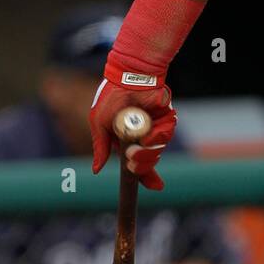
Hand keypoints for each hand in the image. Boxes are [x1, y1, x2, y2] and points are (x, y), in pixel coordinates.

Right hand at [89, 75, 177, 191]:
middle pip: (149, 162)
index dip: (146, 178)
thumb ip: (101, 147)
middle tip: (134, 160)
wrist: (129, 76)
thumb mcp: (100, 123)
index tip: (157, 187)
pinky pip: (167, 133)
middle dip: (143, 165)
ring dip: (150, 147)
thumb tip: (96, 170)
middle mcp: (142, 138)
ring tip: (141, 138)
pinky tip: (153, 124)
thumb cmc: (111, 97)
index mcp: (126, 143)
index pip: (137, 165)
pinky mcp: (167, 118)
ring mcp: (155, 129)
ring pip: (158, 149)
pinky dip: (160, 132)